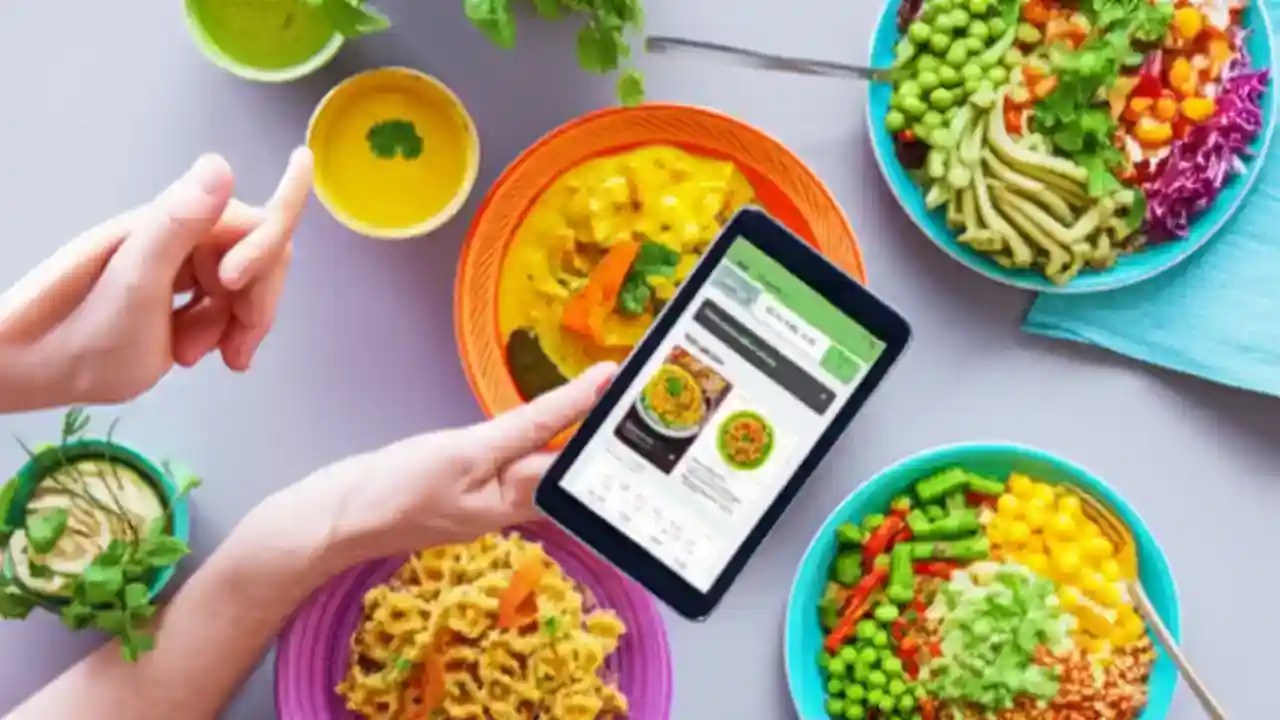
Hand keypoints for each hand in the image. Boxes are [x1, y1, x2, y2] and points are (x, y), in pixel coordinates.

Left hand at [0, 149, 312, 408]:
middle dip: (256, 304)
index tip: (237, 286)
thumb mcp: (135, 281)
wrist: (37, 369)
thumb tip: (221, 166)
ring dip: (237, 327)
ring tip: (194, 356)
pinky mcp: (183, 300)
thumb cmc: (81, 330)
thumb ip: (179, 224)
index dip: (270, 246)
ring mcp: (185, 270)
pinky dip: (226, 335)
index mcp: (178, 223)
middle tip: (233, 347)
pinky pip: (228, 310)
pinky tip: (198, 357)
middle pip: (262, 262)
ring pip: (249, 290)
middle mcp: (187, 239)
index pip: (258, 219)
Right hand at [294, 363, 615, 564]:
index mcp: (515, 501)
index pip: (575, 460)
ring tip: (600, 401)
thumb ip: (527, 426)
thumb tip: (586, 396)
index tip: (626, 382)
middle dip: (597, 436)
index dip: (603, 423)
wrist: (331, 521)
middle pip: (566, 470)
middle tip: (627, 392)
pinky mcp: (463, 492)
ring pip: (543, 469)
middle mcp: (508, 507)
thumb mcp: (464, 451)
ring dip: (571, 437)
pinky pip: (515, 467)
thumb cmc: (392, 489)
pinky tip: (546, 425)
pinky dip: (536, 441)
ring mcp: (485, 503)